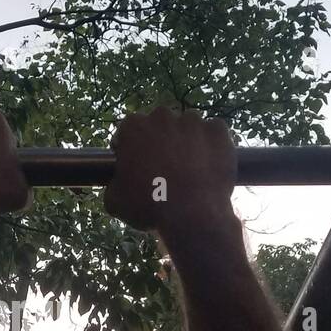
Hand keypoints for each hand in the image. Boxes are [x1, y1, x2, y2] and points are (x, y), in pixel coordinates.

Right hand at [105, 108, 236, 234]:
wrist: (192, 214)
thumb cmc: (150, 206)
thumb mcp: (114, 201)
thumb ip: (112, 184)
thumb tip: (116, 184)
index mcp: (133, 127)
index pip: (128, 132)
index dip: (131, 149)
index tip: (136, 166)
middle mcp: (162, 116)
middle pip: (159, 124)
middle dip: (160, 141)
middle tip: (163, 168)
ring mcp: (192, 121)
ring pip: (188, 126)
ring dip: (187, 141)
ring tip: (189, 168)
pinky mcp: (217, 130)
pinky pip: (213, 132)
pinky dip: (212, 144)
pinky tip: (208, 164)